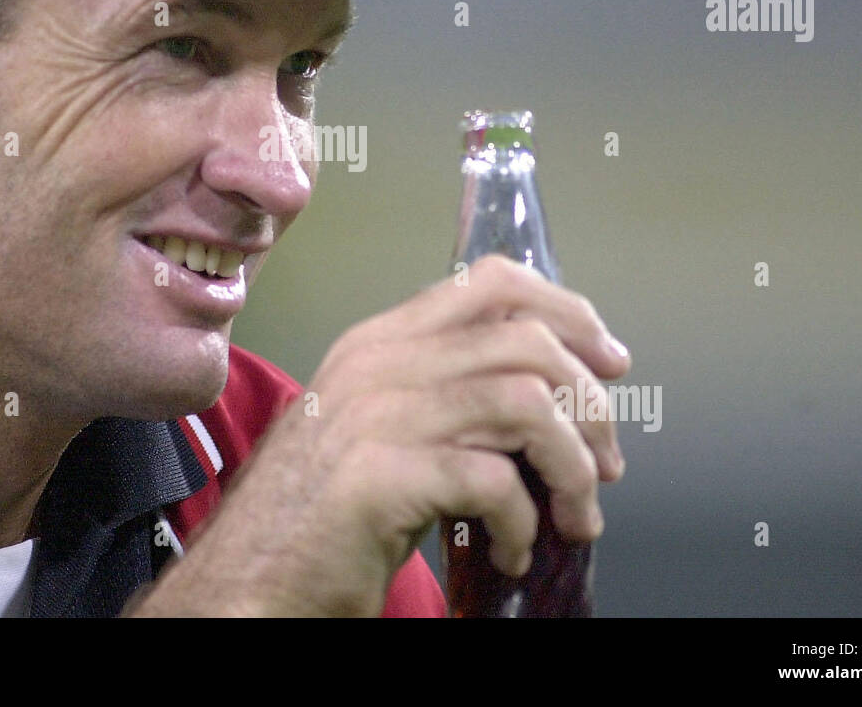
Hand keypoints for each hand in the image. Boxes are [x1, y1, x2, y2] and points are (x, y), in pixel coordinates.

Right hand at [126, 255, 631, 616]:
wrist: (253, 578)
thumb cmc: (324, 511)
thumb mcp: (381, 426)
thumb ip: (447, 391)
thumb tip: (551, 393)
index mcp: (380, 341)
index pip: (491, 282)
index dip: (568, 311)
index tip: (609, 362)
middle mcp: (376, 363)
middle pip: (525, 341)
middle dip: (589, 406)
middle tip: (605, 465)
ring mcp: (373, 416)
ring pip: (524, 403)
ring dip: (573, 467)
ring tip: (576, 514)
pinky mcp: (377, 479)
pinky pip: (492, 481)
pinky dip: (525, 521)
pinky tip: (515, 549)